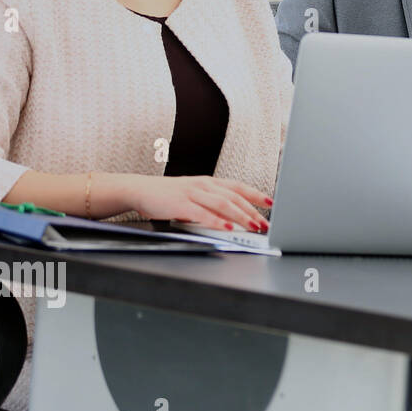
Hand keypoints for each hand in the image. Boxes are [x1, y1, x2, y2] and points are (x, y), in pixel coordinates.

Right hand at [124, 175, 271, 232]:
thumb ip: (211, 204)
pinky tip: (227, 227)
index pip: (238, 187)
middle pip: (235, 197)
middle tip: (265, 223)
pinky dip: (217, 221)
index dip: (256, 194)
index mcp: (209, 183)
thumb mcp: (194, 196)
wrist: (140, 190)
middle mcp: (204, 185)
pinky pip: (203, 213)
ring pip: (223, 204)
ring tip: (253, 226)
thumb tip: (231, 217)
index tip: (271, 203)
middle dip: (252, 211)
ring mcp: (193, 193)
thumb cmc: (168, 195)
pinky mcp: (181, 204)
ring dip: (240, 216)